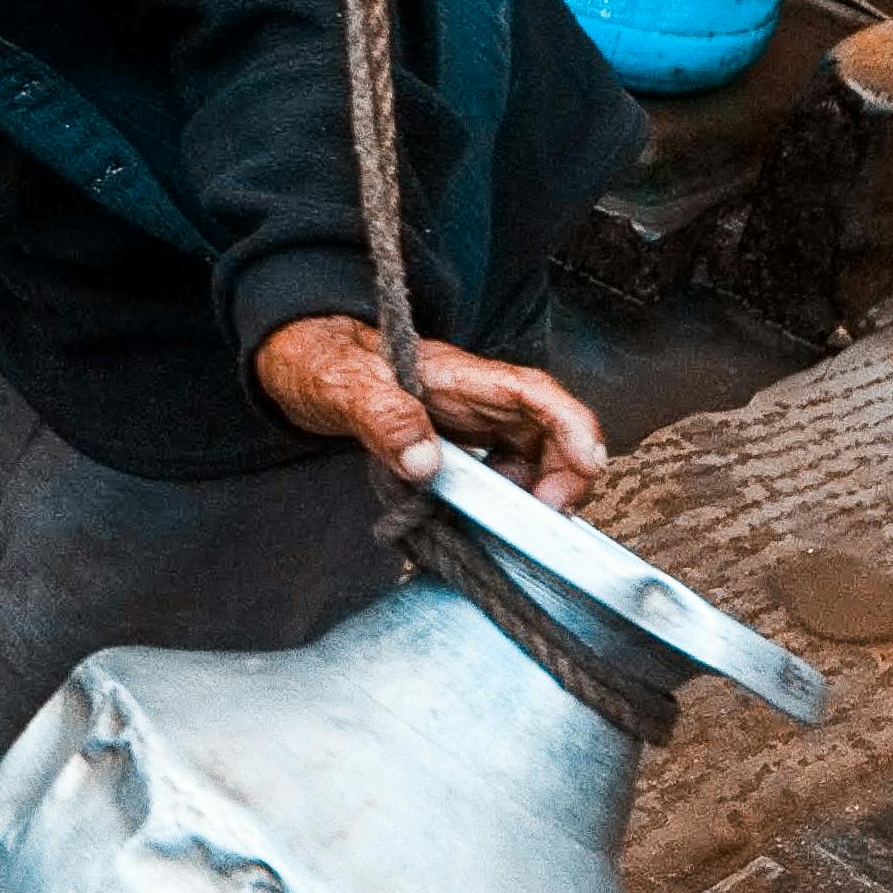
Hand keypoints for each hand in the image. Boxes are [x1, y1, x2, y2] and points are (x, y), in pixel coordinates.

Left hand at [252, 316, 607, 508]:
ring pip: (530, 457)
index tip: (588, 466)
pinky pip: (499, 474)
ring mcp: (472, 423)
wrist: (305, 364)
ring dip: (531, 494)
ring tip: (504, 529)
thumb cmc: (325, 363)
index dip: (572, 425)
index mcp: (459, 375)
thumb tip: (424, 462)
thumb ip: (383, 417)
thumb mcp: (343, 387)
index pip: (533, 392)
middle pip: (548, 431)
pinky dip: (501, 502)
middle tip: (540, 521)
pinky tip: (477, 524)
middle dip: (563, 475)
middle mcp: (478, 398)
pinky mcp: (460, 446)